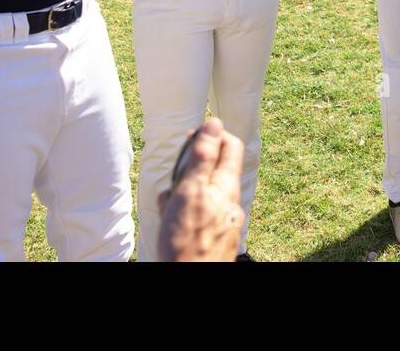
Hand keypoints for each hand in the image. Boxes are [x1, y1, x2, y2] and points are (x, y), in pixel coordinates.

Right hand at [157, 118, 245, 261]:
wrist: (187, 278)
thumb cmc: (188, 239)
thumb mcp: (191, 190)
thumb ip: (202, 157)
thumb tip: (213, 122)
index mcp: (227, 185)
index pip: (230, 145)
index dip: (211, 135)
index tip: (190, 138)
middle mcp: (229, 201)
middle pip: (211, 169)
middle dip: (188, 171)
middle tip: (173, 181)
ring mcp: (222, 219)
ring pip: (199, 193)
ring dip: (180, 194)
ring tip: (168, 207)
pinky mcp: (212, 234)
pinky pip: (196, 214)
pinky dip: (181, 213)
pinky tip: (170, 221)